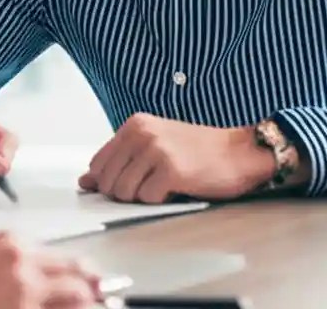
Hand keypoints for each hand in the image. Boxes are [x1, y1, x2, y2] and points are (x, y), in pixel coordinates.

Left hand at [78, 113, 275, 202]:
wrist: (241, 152)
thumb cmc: (200, 152)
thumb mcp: (154, 147)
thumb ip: (119, 161)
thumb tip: (85, 182)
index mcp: (134, 125)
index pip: (97, 165)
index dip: (109, 183)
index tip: (129, 184)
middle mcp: (141, 134)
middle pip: (108, 182)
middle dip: (126, 193)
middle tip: (152, 186)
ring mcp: (156, 150)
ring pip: (124, 193)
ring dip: (144, 197)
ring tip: (165, 185)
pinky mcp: (171, 170)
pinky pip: (147, 199)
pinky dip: (161, 200)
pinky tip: (177, 188)